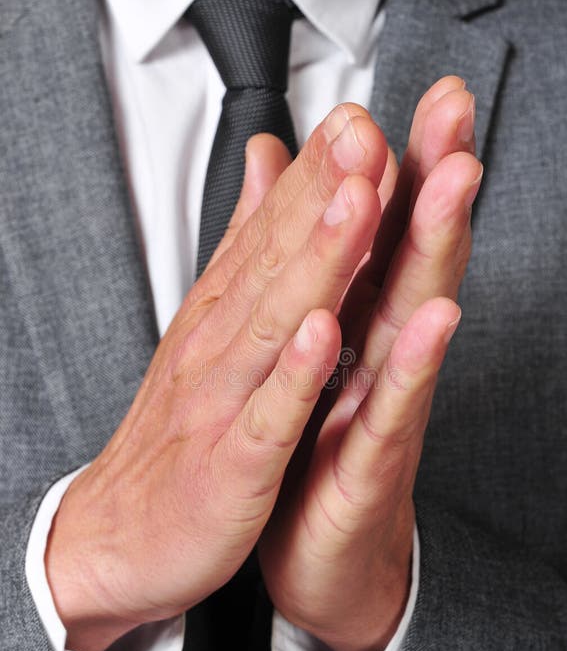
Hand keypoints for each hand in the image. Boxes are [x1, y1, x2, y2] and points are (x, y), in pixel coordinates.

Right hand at [46, 107, 388, 650]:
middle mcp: (219, 346)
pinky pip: (268, 415)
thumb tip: (269, 168)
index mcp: (222, 315)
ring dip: (317, 261)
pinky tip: (322, 332)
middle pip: (275, 260)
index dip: (315, 174)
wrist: (119, 532)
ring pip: (275, 323)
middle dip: (324, 192)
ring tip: (355, 201)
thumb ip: (243, 248)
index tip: (354, 117)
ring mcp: (224, 403)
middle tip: (364, 131)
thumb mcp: (207, 332)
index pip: (270, 231)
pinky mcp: (234, 465)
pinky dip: (294, 373)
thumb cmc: (176, 432)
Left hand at [259, 77, 482, 650]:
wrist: (316, 555)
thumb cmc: (316, 452)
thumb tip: (295, 208)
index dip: (404, 165)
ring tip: (455, 186)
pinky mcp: (372, 469)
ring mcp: (384, 412)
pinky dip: (409, 367)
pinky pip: (390, 414)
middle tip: (456, 111)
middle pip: (412, 260)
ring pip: (414, 324)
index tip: (422, 94)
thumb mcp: (314, 361)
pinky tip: (432, 320)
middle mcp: (382, 363)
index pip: (385, 239)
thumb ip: (318, 287)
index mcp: (359, 334)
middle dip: (436, 182)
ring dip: (435, 251)